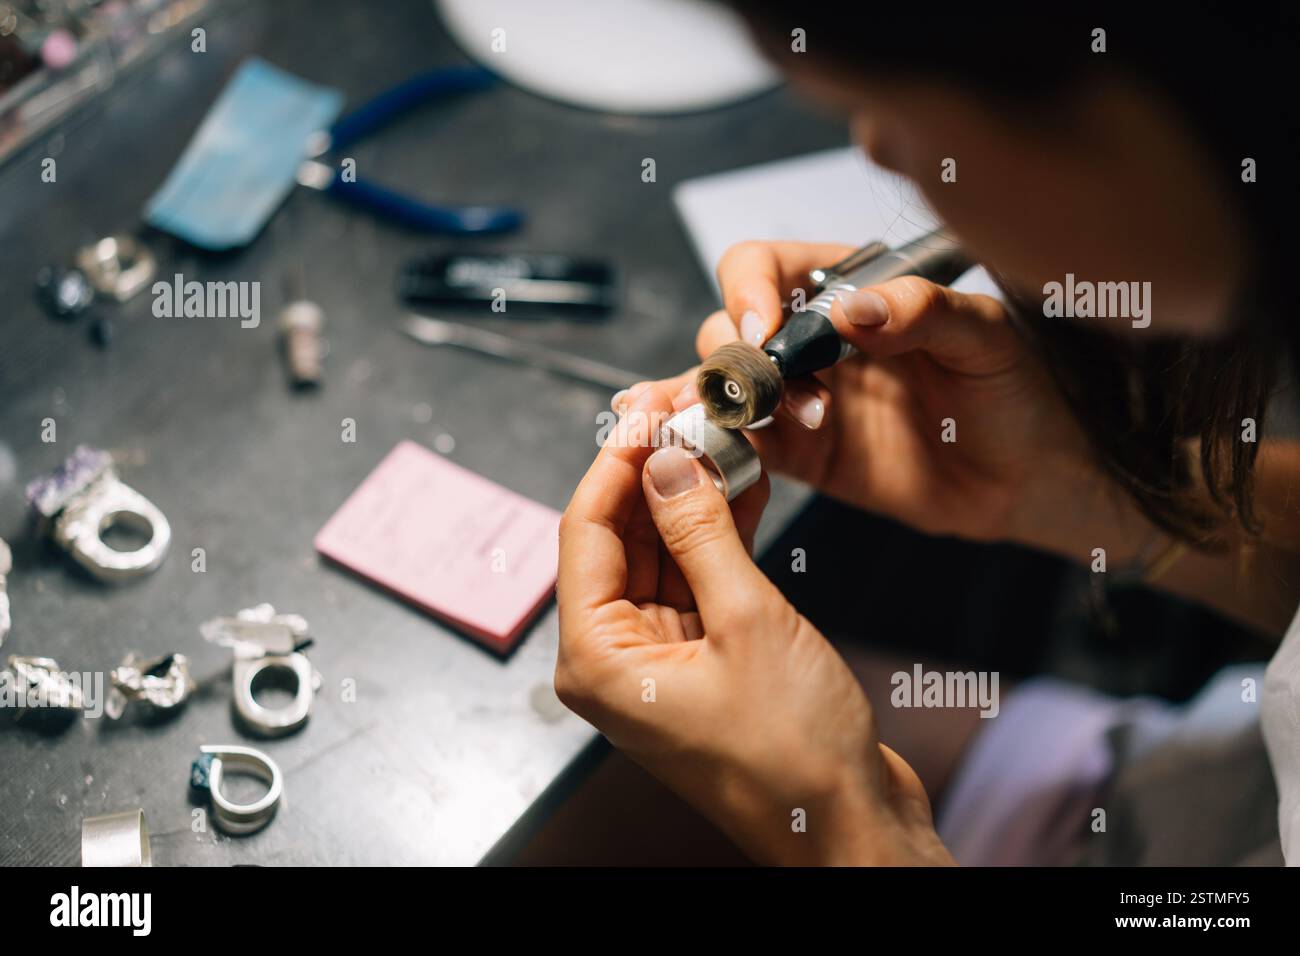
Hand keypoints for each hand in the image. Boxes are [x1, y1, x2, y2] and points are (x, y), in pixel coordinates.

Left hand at [556, 383, 953, 865]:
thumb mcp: (746, 621)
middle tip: (691, 411)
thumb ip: (700, 533)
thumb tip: (664, 461)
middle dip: (655, 472)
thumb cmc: (795, 754)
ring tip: (724, 436)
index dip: (614, 461)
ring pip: (661, 553)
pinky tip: (744, 486)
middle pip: (620, 538)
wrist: (850, 827)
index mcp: (598, 658)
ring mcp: (659, 658)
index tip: (646, 409)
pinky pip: (697, 579)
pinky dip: (717, 535)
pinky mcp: (703, 658)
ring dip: (690, 497)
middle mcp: (616, 658)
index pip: (584, 532)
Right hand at [621, 241, 1135, 557]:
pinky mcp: (799, 456)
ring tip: (785, 424)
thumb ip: (923, 311)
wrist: (1027, 480)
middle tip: (776, 389)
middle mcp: (812, 339)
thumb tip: (852, 309)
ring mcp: (800, 397)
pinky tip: (728, 448)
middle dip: (737, 355)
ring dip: (731, 401)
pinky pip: (742, 443)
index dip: (749, 288)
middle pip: (727, 325)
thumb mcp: (984, 337)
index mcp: (849, 289)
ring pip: (724, 385)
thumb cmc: (1015, 393)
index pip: (766, 266)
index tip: (766, 326)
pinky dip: (720, 443)